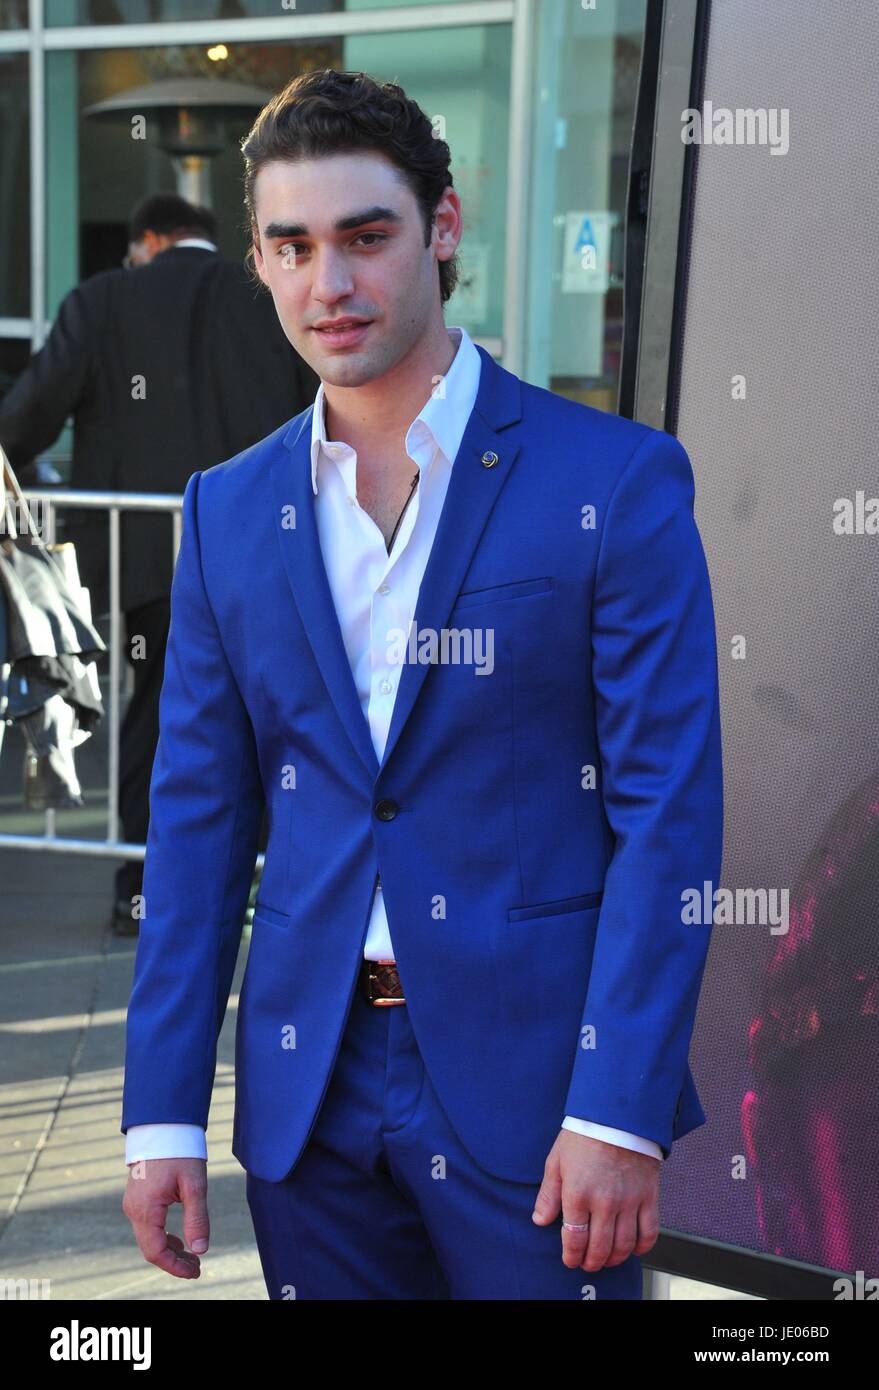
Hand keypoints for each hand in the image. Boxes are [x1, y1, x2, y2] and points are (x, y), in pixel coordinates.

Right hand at [122, 1157, 208, 1278]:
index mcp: (145, 1209)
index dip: (175, 1267)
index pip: (156, 1251)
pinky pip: (147, 1226)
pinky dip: (163, 1237)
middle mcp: (134, 1210)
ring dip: (169, 1250)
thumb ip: (197, 1218)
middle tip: (197, 1267)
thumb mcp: (194, 1185)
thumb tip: (201, 1250)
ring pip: (148, 1238)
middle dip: (173, 1261)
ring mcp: (133, 1204)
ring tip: (192, 1256)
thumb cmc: (180, 1152)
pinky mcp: (137, 1198)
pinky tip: (179, 1240)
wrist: (163, 1125)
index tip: (196, 1271)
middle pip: (150, 1248)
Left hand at [532, 1130, 659, 1270]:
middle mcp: (604, 1202)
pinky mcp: (648, 1196)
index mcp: (578, 1193)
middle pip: (599, 1248)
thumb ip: (548, 1194)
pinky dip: (642, 1247)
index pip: (574, 1239)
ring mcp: (629, 1201)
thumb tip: (540, 1220)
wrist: (618, 1114)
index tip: (570, 1260)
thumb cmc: (586, 1134)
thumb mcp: (557, 1160)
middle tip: (587, 1264)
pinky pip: (649, 1232)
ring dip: (614, 1258)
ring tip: (607, 1259)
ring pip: (624, 1245)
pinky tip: (634, 1248)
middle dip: (591, 1262)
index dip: (571, 1255)